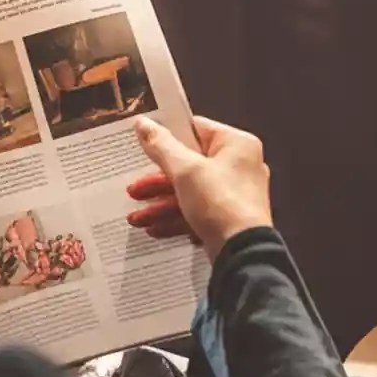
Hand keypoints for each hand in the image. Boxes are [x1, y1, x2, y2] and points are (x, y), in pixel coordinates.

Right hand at [128, 116, 271, 259]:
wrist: (243, 253)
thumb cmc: (219, 202)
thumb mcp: (185, 170)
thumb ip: (161, 146)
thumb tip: (143, 123)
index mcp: (236, 144)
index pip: (197, 130)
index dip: (168, 136)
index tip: (143, 144)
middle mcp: (240, 165)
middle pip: (190, 165)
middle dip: (157, 182)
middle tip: (134, 190)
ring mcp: (235, 194)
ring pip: (191, 192)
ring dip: (161, 204)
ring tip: (136, 218)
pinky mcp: (230, 218)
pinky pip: (199, 212)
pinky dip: (177, 218)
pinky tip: (154, 229)